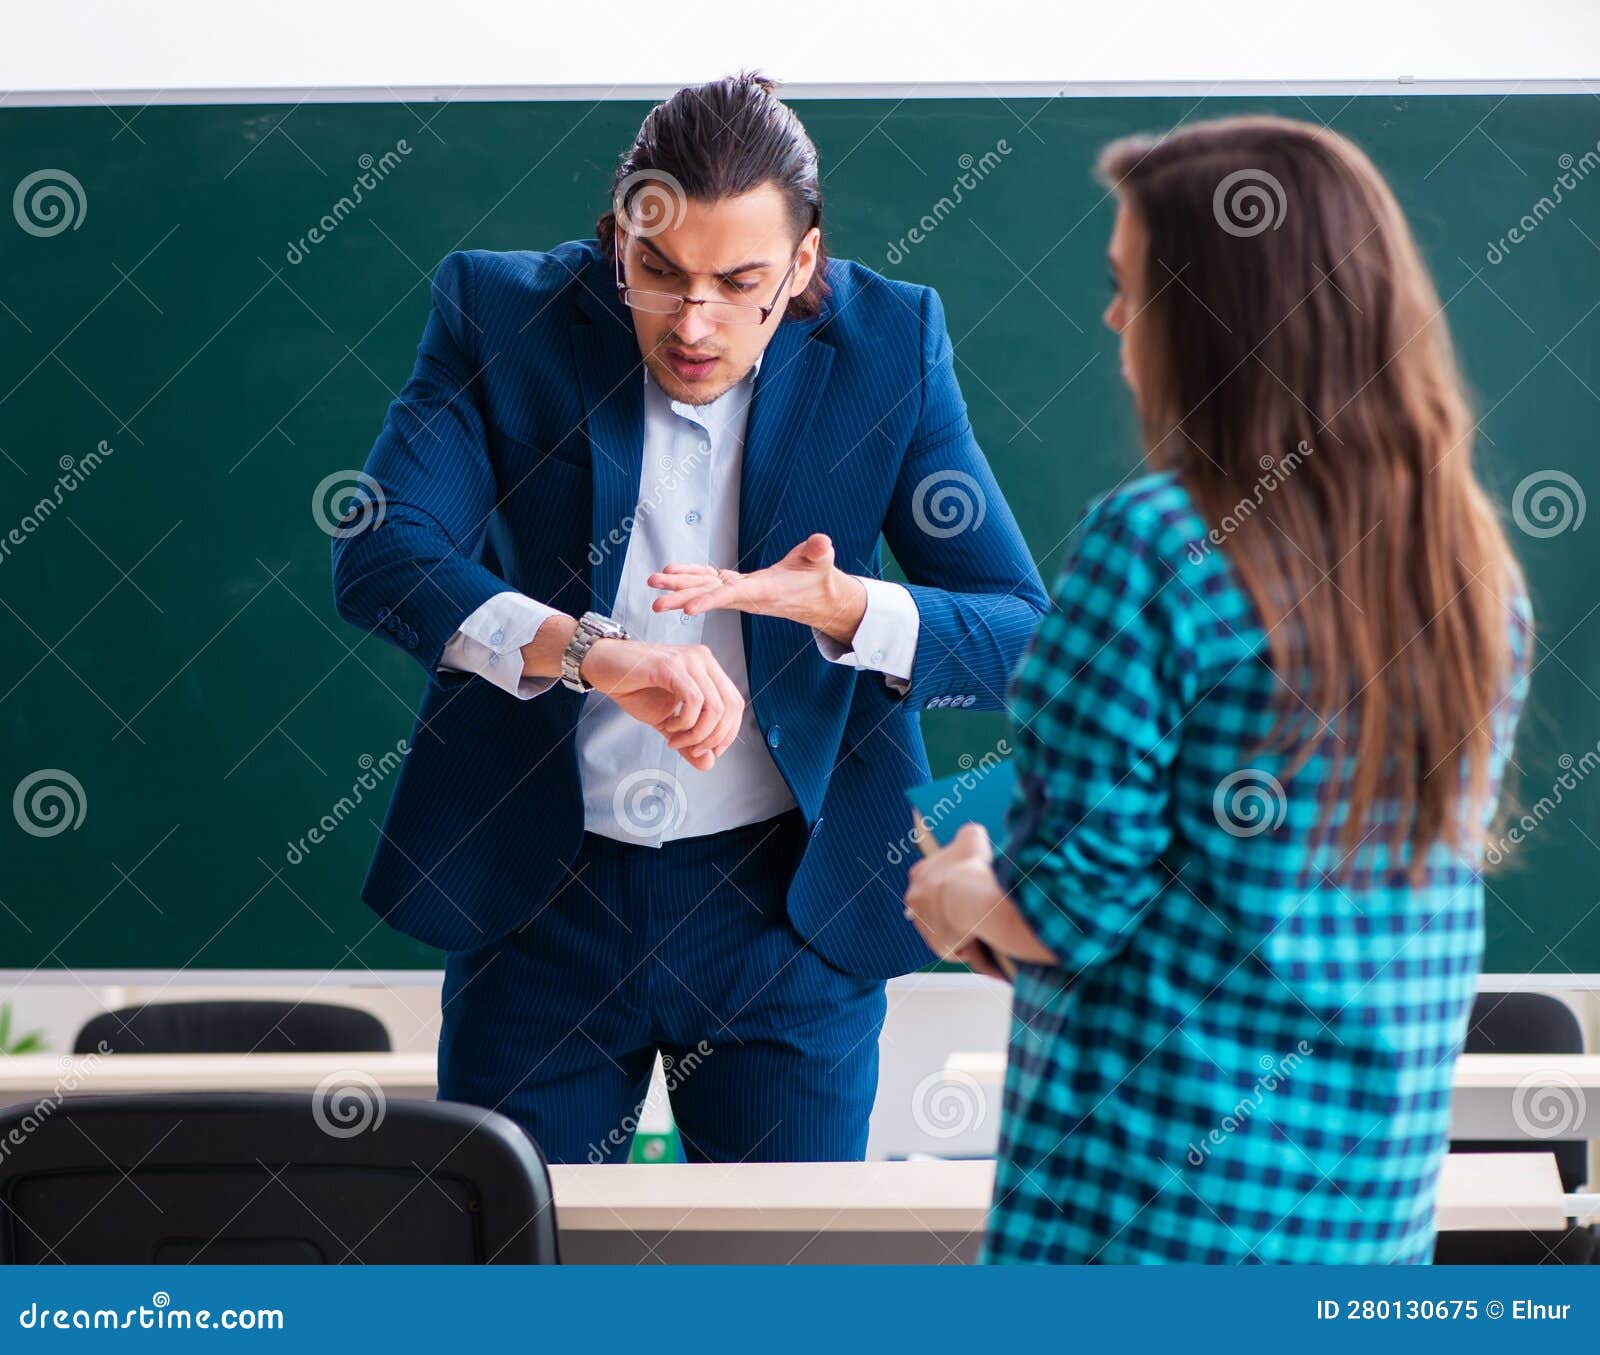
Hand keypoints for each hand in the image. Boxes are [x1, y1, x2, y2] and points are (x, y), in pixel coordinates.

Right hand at [580, 638, 743, 772]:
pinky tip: (669, 726)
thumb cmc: (635, 688)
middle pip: (730, 707)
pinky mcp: (671, 666)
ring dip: (696, 733)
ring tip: (675, 739)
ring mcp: (688, 660)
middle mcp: (703, 660)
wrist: (602, 666)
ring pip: (714, 707)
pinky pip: (693, 700)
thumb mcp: (666, 722)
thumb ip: (688, 742)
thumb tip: (709, 764)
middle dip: (713, 737)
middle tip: (690, 749)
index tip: (708, 751)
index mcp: (708, 669)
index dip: (728, 733)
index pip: (735, 704)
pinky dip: (684, 722)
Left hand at [647, 533, 867, 645]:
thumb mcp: (822, 562)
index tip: (686, 609)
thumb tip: (822, 543)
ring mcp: (741, 592)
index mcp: (763, 590)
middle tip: (655, 600)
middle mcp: (747, 595)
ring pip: (704, 589)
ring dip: (679, 587)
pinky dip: (691, 576)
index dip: (708, 600)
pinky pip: (710, 582)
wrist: (818, 599)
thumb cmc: (819, 578)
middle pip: (709, 596)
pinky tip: (673, 572)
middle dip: (682, 597)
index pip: (731, 596)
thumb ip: (820, 551)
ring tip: (653, 585)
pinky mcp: (739, 586)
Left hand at [903, 823, 1006, 960]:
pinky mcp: (938, 946)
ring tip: (977, 924)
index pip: (929, 878)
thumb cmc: (970, 866)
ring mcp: (924, 925)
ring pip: (942, 929)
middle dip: (949, 908)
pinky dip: (967, 947)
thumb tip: (973, 836)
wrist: (970, 896)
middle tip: (972, 907)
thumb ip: (969, 835)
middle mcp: (915, 900)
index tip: (963, 885)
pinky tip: (977, 938)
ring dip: (957, 928)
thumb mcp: (971, 836)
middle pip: (932, 906)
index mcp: (919, 874)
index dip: (948, 882)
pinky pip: (954, 949)